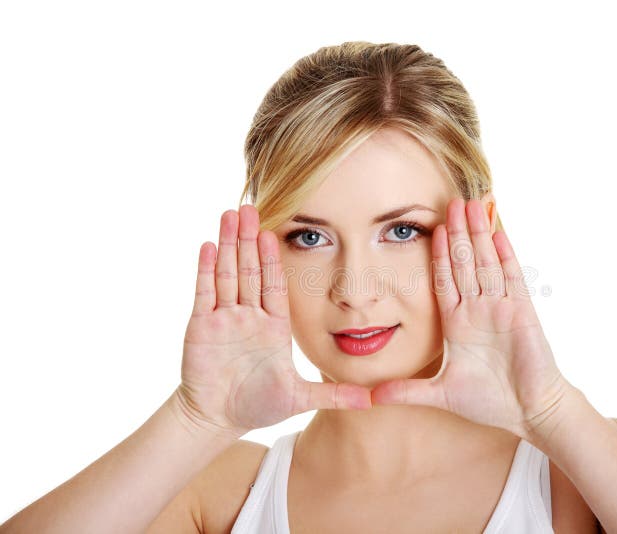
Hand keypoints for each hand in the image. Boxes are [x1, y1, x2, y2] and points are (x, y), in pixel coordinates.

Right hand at [176, 205, 371, 437]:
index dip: (273, 257)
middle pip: (251, 270)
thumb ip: (335, 396)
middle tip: (251, 206)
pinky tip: (208, 245)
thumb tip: (373, 401)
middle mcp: (249, 315)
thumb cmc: (258, 406)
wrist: (218, 419)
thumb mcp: (300, 398)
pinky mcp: (202, 328)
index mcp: (274, 325)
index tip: (275, 229)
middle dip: (250, 239)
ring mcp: (225, 319)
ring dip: (228, 244)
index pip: (275, 283)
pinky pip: (205, 294)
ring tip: (230, 214)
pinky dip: (206, 270)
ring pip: (228, 274)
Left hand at [370, 198, 579, 446]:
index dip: (439, 254)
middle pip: (465, 263)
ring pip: (485, 262)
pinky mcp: (521, 311)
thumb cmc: (489, 402)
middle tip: (451, 201)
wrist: (529, 411)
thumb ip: (407, 391)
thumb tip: (371, 399)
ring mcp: (500, 307)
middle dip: (458, 233)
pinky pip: (511, 276)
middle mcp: (477, 309)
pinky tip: (498, 230)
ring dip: (479, 233)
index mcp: (457, 323)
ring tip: (472, 204)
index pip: (445, 279)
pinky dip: (504, 253)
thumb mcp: (441, 394)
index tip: (434, 229)